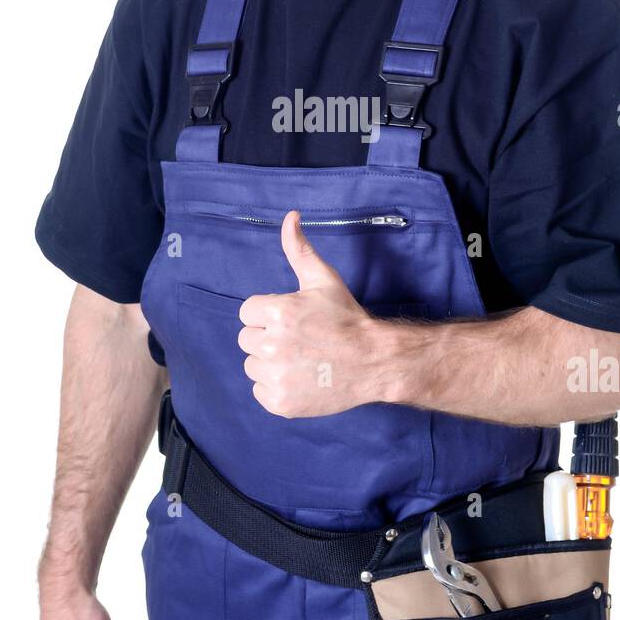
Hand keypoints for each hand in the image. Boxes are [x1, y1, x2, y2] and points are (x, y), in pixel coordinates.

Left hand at [237, 210, 389, 416]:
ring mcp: (275, 377)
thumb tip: (290, 216)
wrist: (373, 362)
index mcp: (277, 312)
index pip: (248, 312)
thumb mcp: (323, 279)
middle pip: (247, 339)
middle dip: (268, 337)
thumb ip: (299, 249)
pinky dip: (275, 388)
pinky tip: (299, 379)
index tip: (293, 320)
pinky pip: (260, 391)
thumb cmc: (347, 318)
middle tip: (299, 340)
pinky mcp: (279, 402)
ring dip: (270, 363)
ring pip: (252, 365)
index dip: (268, 314)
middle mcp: (272, 345)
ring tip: (300, 359)